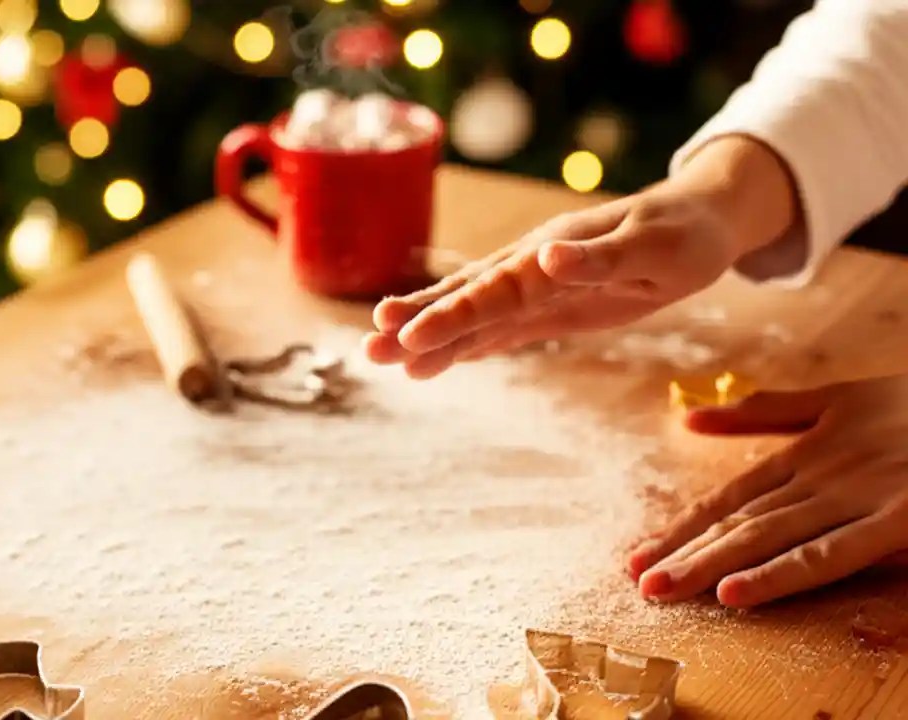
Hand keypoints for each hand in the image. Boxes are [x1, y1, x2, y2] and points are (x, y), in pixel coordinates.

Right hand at [364, 136, 798, 378]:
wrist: (698, 221)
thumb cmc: (683, 234)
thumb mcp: (654, 246)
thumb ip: (599, 257)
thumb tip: (547, 258)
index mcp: (551, 253)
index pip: (491, 290)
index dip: (450, 314)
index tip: (409, 337)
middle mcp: (532, 268)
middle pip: (465, 299)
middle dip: (417, 324)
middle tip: (369, 348)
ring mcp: (535, 287)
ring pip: (472, 314)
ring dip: (429, 336)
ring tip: (380, 357)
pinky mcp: (548, 307)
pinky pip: (497, 330)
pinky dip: (464, 346)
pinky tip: (432, 363)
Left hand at [629, 374, 907, 607]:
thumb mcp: (839, 399)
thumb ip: (768, 412)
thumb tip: (692, 419)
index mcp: (806, 452)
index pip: (730, 497)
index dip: (683, 527)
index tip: (639, 554)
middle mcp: (821, 476)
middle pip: (739, 521)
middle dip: (684, 552)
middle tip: (638, 582)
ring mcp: (858, 498)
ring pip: (768, 538)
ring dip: (712, 565)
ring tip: (664, 589)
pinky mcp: (899, 519)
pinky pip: (829, 555)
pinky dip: (781, 575)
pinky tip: (737, 593)